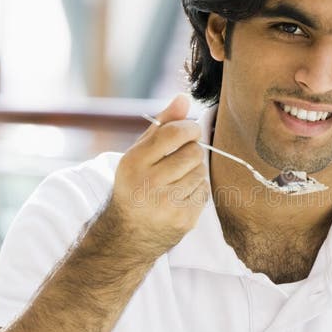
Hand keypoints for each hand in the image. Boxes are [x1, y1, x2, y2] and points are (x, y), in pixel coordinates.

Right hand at [107, 94, 209, 262]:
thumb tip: (184, 97)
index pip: (175, 133)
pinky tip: (180, 196)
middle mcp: (148, 184)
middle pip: (193, 153)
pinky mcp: (183, 220)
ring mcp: (166, 204)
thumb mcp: (140, 153)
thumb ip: (162, 124)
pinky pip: (204, 192)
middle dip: (192, 152)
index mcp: (134, 162)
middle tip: (181, 159)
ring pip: (201, 172)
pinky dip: (196, 191)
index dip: (190, 128)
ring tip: (176, 181)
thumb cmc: (136, 184)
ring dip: (194, 173)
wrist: (127, 234)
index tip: (191, 131)